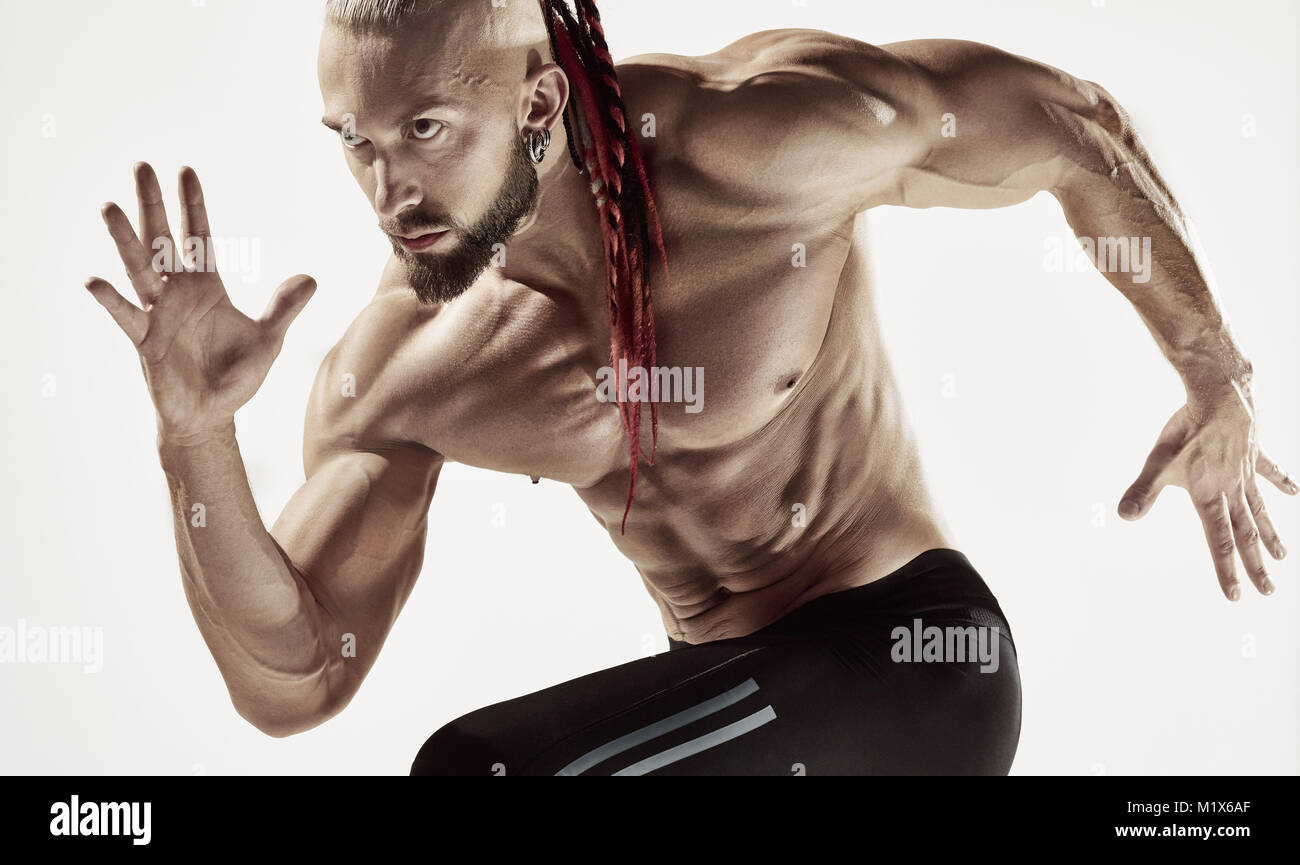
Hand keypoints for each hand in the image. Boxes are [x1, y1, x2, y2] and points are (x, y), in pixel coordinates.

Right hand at [85, 163, 315, 441]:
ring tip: (110, 207)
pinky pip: (126, 317)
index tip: (185, 170)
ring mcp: (158, 315)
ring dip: (125, 239)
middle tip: (141, 166)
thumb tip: (310, 278)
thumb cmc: (235, 376)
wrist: (211, 416)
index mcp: (206, 287)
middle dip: (153, 205)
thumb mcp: (267, 339)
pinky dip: (111, 300)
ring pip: (139, 269)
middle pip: (163, 240)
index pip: (199, 237)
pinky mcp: (146, 341)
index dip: (193, 205)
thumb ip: (284, 308)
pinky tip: (95, 280)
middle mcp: (177, 294)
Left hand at [1118, 385, 1296, 600]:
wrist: (1220, 397)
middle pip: (1246, 534)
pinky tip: (1294, 492)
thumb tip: (1124, 515)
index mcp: (1211, 497)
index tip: (1236, 594)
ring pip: (1260, 510)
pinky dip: (1282, 482)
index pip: (1219, 542)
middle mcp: (1233, 490)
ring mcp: (1246, 473)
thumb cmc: (1187, 430)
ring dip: (1270, 534)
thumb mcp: (1158, 463)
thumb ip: (1142, 491)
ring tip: (1282, 557)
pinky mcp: (1253, 454)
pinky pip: (1270, 471)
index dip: (1227, 570)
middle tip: (1268, 590)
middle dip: (1255, 564)